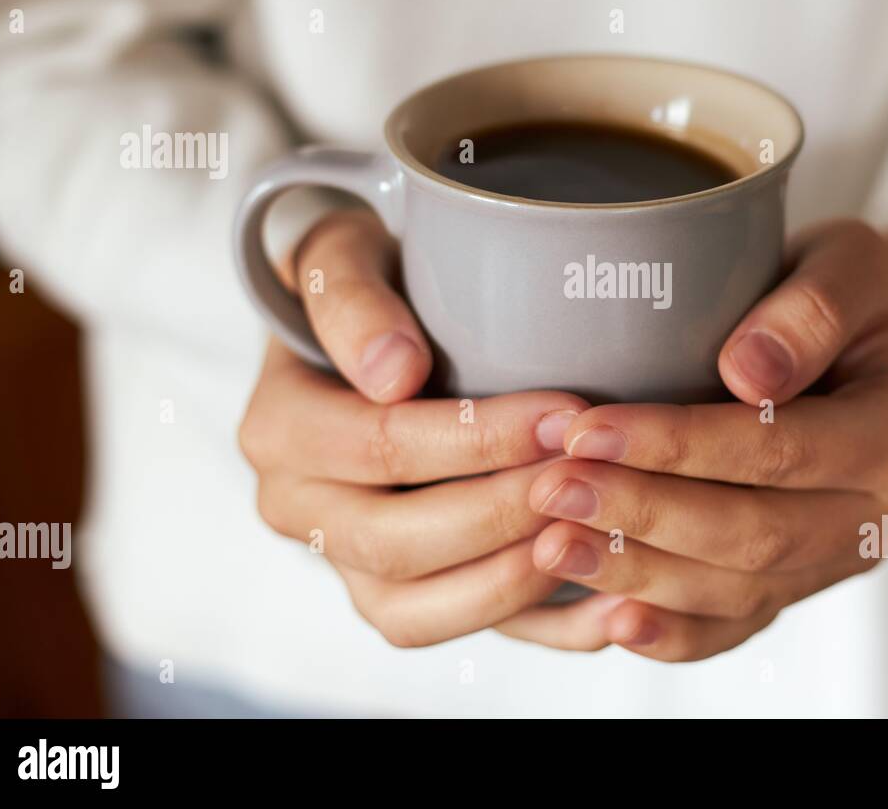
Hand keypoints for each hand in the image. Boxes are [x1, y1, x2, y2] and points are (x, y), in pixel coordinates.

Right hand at [238, 209, 590, 646]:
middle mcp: (298, 509)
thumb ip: (350, 296)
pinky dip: (534, 626)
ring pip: (420, 611)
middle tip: (590, 478)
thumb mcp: (340, 254)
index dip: (477, 439)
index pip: (381, 447)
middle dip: (505, 512)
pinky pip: (457, 633)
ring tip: (599, 536)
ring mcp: (343, 563)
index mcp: (279, 430)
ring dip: (516, 581)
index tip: (563, 414)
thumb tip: (391, 374)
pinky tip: (608, 600)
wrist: (367, 331)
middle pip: (400, 541)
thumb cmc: (365, 283)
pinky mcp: (397, 595)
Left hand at [494, 220, 887, 660]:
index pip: (780, 450)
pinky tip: (606, 620)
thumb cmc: (862, 295)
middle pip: (755, 533)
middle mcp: (885, 513)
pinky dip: (673, 632)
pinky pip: (740, 625)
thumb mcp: (855, 263)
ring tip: (552, 547)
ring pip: (739, 591)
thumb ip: (814, 308)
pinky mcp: (806, 582)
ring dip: (638, 574)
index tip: (588, 430)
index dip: (681, 446)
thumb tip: (750, 372)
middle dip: (642, 516)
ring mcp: (844, 558)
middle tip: (550, 491)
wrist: (884, 343)